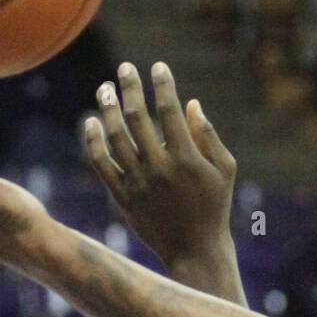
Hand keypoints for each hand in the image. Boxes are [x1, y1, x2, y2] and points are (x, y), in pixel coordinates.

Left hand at [84, 62, 237, 272]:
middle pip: (137, 118)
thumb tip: (191, 104)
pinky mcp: (122, 197)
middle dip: (130, 88)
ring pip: (115, 137)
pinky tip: (91, 122)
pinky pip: (101, 164)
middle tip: (124, 67)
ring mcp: (138, 183)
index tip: (157, 66)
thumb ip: (208, 136)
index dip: (162, 85)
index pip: (169, 111)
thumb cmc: (215, 206)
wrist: (194, 250)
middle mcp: (159, 168)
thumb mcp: (225, 169)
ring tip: (104, 87)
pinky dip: (93, 141)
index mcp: (187, 158)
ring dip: (108, 109)